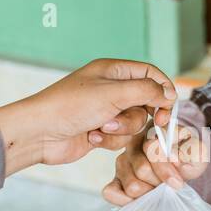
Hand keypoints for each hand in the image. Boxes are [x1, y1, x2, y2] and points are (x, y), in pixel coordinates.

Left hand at [0, 59, 176, 175]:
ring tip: (101, 128)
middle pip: (146, 101)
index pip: (150, 74)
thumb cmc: (71, 106)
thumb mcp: (113, 93)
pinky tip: (92, 137)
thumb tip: (170, 94)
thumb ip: (146, 91)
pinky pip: (120, 137)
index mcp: (113, 70)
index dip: (163, 89)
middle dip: (142, 114)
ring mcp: (106, 111)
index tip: (168, 106)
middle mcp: (111, 88)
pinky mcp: (101, 131)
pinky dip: (109, 140)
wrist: (40, 133)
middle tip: (154, 124)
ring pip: (134, 122)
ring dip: (121, 129)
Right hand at [102, 125, 208, 204]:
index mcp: (152, 131)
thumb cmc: (186, 158)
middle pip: (142, 170)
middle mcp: (133, 143)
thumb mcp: (197, 153)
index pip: (151, 149)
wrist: (180, 169)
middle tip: (169, 184)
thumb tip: (176, 161)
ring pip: (132, 186)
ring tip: (158, 189)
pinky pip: (111, 192)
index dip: (165, 169)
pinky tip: (142, 199)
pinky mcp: (114, 179)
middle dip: (160, 182)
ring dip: (150, 192)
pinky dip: (127, 201)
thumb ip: (195, 152)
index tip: (178, 182)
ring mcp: (122, 161)